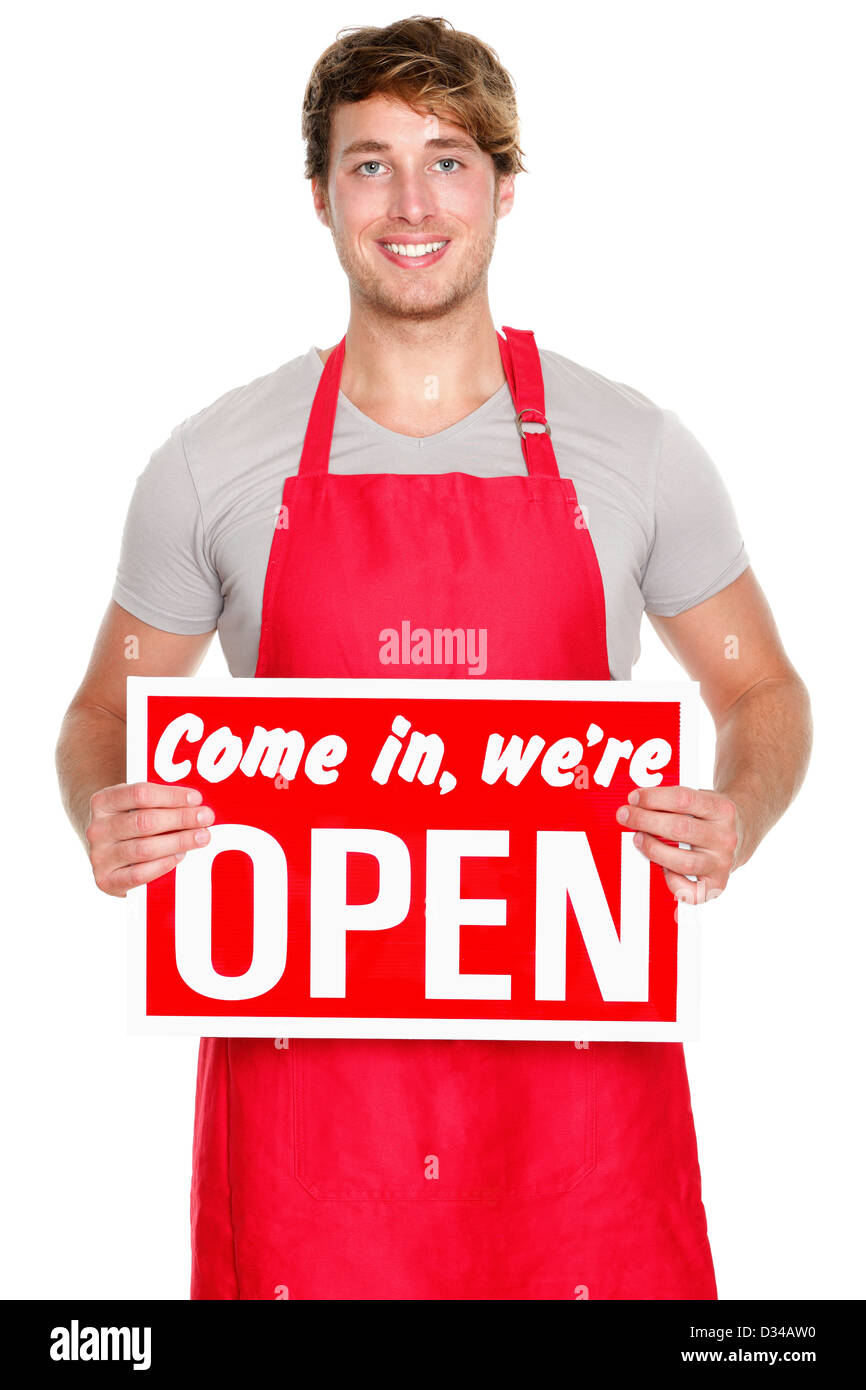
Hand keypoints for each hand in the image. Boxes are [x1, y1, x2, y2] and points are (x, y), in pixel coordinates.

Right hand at [86, 781, 213, 897]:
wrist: (106, 853)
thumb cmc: (130, 823)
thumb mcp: (137, 806)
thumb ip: (161, 802)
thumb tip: (197, 806)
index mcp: (102, 802)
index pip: (140, 794)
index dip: (171, 796)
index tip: (196, 798)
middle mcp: (96, 829)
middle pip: (144, 821)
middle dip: (180, 818)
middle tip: (206, 818)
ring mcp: (99, 857)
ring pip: (144, 848)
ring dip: (178, 841)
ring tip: (201, 837)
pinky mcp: (106, 881)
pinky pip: (140, 874)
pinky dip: (164, 864)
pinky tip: (180, 855)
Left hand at [615, 785, 741, 905]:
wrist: (741, 833)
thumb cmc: (708, 816)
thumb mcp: (700, 799)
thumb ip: (672, 801)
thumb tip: (636, 805)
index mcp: (723, 810)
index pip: (684, 800)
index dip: (654, 798)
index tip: (633, 798)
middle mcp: (726, 838)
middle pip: (680, 829)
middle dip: (645, 821)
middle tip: (625, 816)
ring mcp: (723, 863)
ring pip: (683, 862)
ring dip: (653, 850)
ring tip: (638, 839)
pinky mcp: (717, 885)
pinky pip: (691, 892)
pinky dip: (672, 882)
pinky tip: (663, 869)